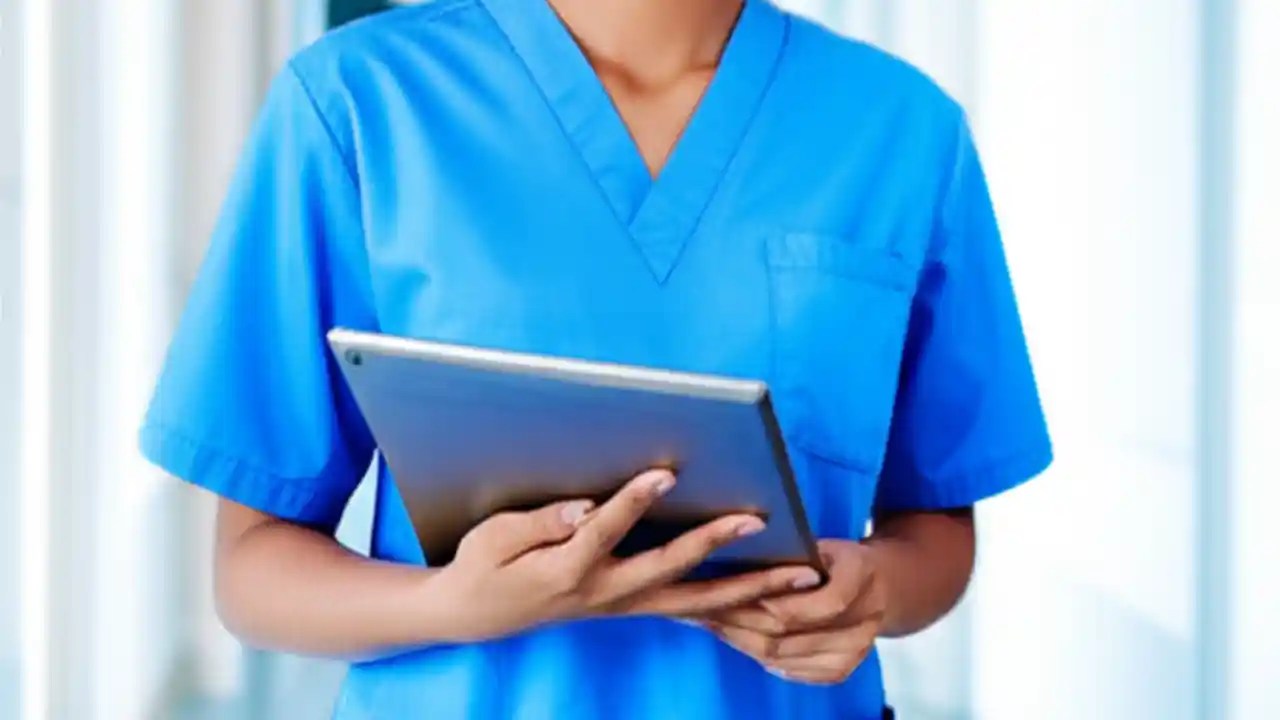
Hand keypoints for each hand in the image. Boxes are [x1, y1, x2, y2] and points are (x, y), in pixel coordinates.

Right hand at [434, 469, 823, 640]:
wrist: (474, 615)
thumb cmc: (482, 567)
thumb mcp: (493, 539)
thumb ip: (539, 523)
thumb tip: (583, 508)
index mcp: (565, 569)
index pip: (605, 530)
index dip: (634, 500)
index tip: (665, 471)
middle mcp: (603, 593)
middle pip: (669, 569)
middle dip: (715, 542)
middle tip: (757, 519)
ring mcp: (622, 604)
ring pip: (695, 601)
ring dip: (748, 588)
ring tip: (798, 575)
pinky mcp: (631, 605)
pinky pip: (690, 608)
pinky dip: (731, 603)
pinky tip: (767, 591)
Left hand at [699, 539, 885, 684]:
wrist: (882, 586)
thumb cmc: (837, 557)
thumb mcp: (819, 542)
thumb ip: (789, 554)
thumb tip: (734, 555)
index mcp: (860, 574)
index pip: (809, 602)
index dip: (765, 601)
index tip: (722, 591)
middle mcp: (865, 618)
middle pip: (790, 632)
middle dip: (739, 621)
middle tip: (700, 608)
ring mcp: (856, 649)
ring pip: (783, 655)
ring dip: (740, 640)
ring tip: (709, 622)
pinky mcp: (843, 669)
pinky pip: (791, 671)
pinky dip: (759, 656)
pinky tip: (735, 639)